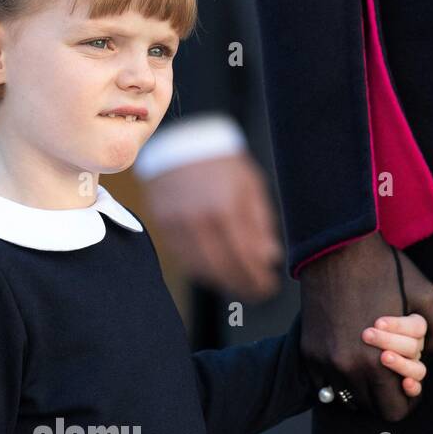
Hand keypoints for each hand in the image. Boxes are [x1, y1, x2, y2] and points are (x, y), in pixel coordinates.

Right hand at [141, 153, 283, 301]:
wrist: (180, 140)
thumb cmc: (221, 162)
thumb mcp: (250, 185)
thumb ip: (260, 222)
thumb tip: (269, 256)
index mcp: (226, 208)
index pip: (245, 257)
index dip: (257, 278)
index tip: (268, 288)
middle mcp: (200, 220)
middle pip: (224, 269)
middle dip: (242, 285)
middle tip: (256, 292)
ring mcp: (178, 224)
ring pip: (202, 268)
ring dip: (223, 281)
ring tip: (238, 284)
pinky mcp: (163, 225)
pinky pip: (184, 259)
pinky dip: (202, 271)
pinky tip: (216, 272)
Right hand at [300, 233, 432, 420]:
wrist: (337, 248)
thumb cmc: (385, 270)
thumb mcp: (424, 297)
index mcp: (378, 361)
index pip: (394, 410)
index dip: (406, 402)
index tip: (408, 388)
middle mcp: (347, 368)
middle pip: (369, 408)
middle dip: (384, 395)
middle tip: (391, 375)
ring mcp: (324, 360)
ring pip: (345, 397)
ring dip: (361, 387)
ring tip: (371, 366)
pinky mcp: (309, 351)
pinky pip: (324, 383)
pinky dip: (337, 378)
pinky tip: (348, 360)